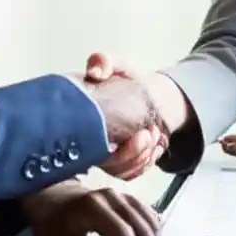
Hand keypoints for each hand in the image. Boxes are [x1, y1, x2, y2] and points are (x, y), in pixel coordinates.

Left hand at [25, 180, 159, 235]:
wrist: (54, 201)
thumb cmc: (55, 228)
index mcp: (92, 206)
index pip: (122, 232)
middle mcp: (111, 196)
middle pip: (141, 227)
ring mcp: (123, 195)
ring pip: (150, 221)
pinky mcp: (129, 199)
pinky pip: (150, 217)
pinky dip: (153, 235)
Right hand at [84, 53, 166, 179]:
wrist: (150, 94)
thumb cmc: (126, 81)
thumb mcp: (116, 65)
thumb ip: (103, 61)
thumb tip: (95, 72)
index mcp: (82, 122)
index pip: (80, 146)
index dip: (103, 148)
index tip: (123, 138)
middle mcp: (90, 142)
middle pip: (105, 164)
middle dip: (129, 155)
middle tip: (146, 134)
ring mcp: (106, 155)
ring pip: (120, 171)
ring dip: (142, 156)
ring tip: (153, 133)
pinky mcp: (123, 163)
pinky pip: (132, 173)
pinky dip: (147, 161)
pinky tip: (155, 145)